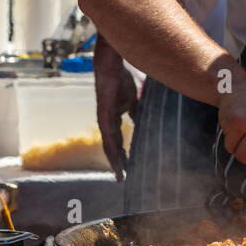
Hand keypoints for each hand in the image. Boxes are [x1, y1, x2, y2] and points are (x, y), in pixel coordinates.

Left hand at [93, 36, 137, 180]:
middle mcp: (107, 123)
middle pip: (113, 147)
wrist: (111, 68)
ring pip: (110, 146)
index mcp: (114, 119)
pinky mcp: (104, 117)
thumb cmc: (120, 81)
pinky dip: (112, 150)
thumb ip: (135, 113)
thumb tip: (141, 123)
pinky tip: (116, 159)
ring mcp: (104, 121)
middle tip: (123, 177)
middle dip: (118, 162)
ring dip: (114, 161)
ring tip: (119, 174)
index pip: (119, 141)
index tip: (129, 167)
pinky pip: (108, 137)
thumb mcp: (132, 101)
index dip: (123, 154)